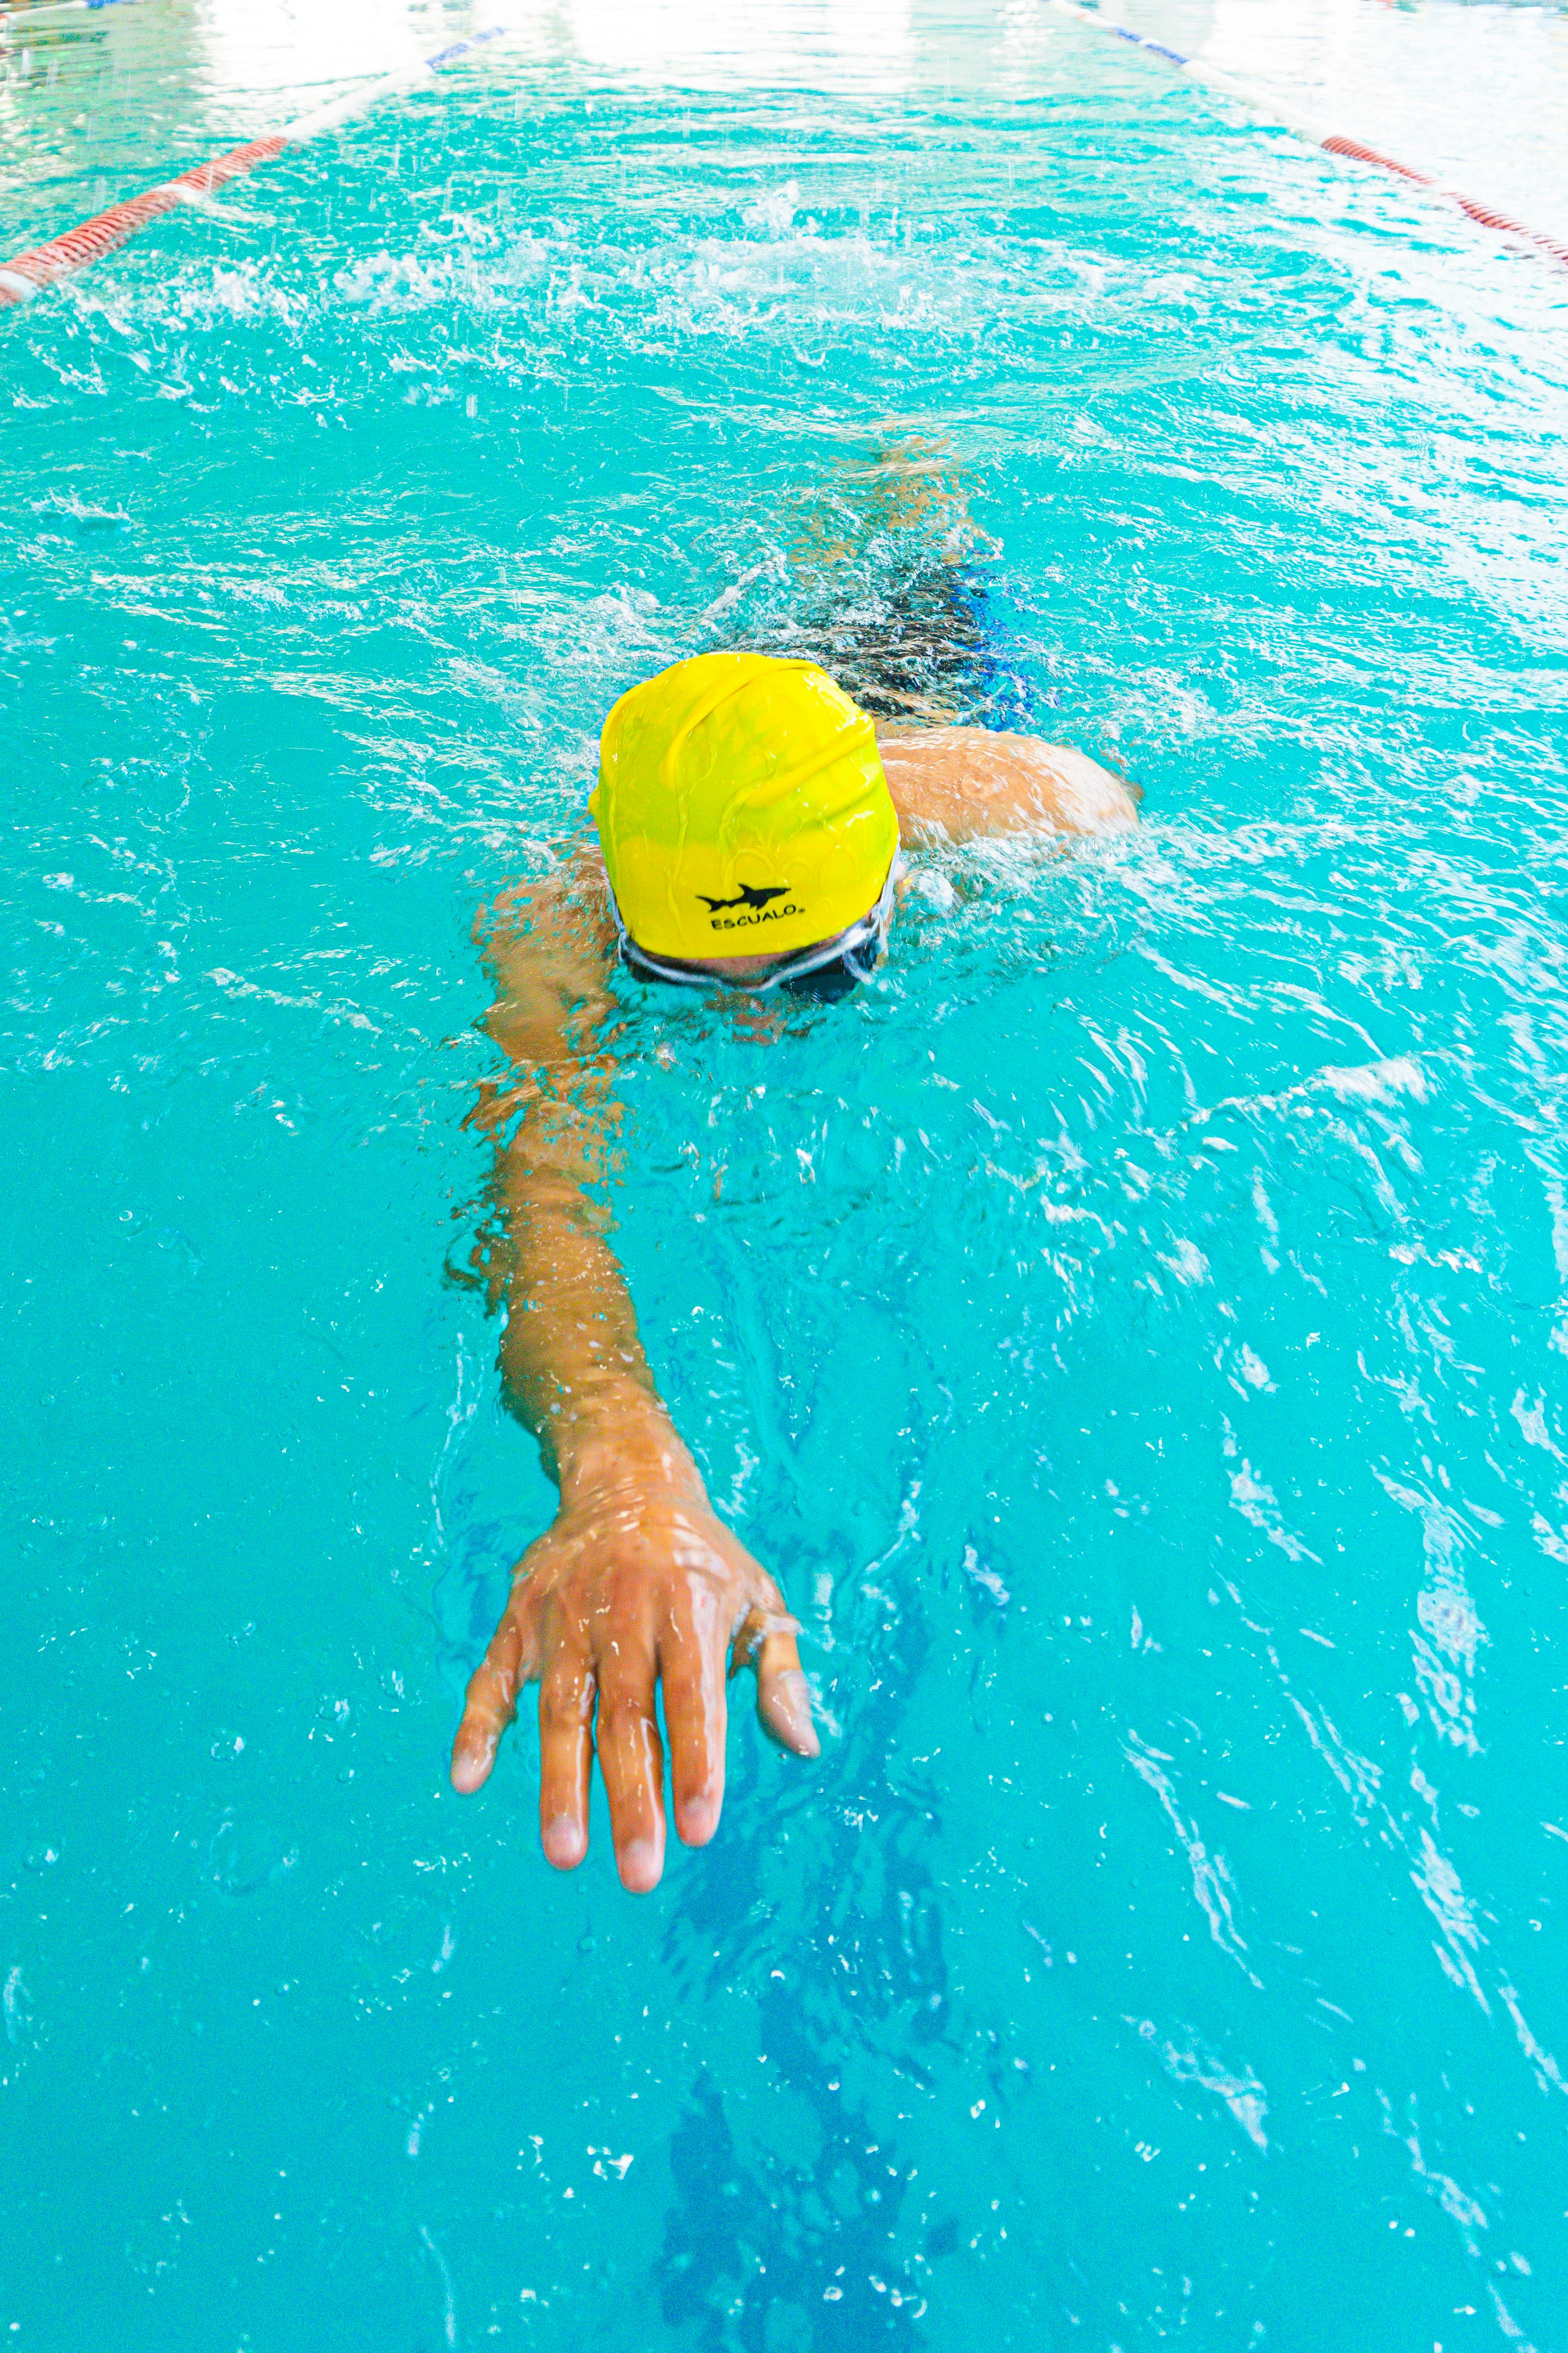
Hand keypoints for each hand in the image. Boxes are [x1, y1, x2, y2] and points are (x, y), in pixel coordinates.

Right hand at [448, 1444, 818, 1891]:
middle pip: (625, 1717)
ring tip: (564, 1854)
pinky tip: (467, 1778)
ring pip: (561, 1708)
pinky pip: (492, 1675)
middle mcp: (624, 1609)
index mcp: (689, 1604)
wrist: (626, 1479)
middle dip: (631, 1798)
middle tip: (639, 1874)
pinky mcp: (519, 1617)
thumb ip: (778, 1673)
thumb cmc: (703, 1560)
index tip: (698, 1831)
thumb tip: (803, 1746)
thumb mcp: (757, 1599)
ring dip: (559, 1783)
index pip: (692, 1697)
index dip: (696, 1763)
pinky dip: (477, 1725)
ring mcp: (564, 1615)